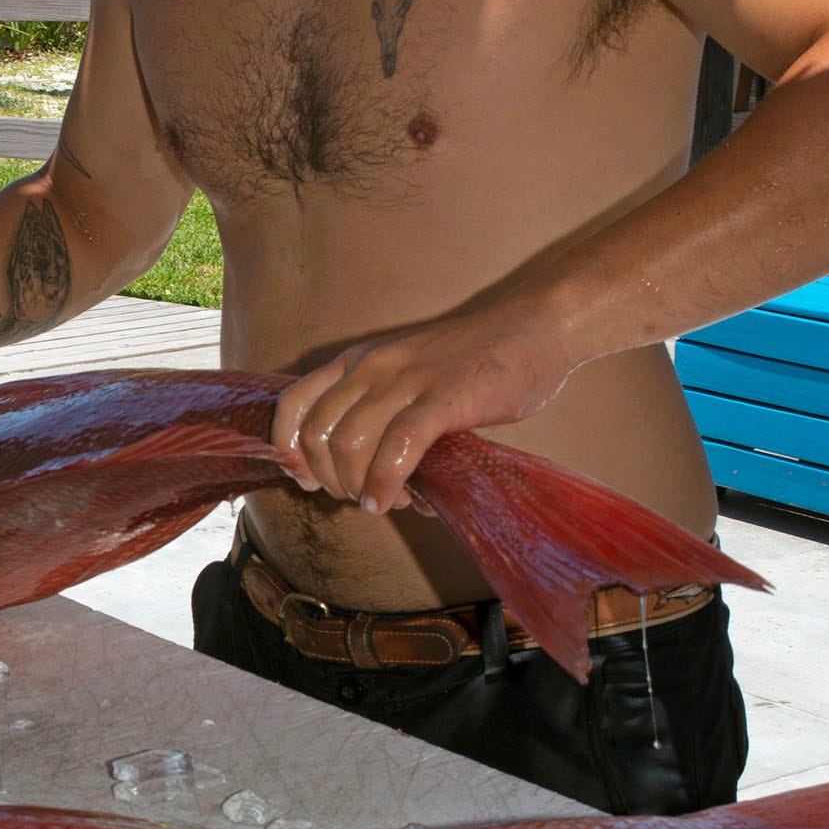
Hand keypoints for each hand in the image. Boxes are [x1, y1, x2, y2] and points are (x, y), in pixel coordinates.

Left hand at [271, 302, 575, 515]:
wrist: (538, 326)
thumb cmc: (477, 360)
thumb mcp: (410, 376)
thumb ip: (383, 416)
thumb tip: (367, 484)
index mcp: (358, 361)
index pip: (293, 406)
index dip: (290, 452)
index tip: (309, 482)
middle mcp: (372, 367)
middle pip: (317, 436)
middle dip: (330, 481)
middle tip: (363, 497)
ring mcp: (406, 379)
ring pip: (349, 444)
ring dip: (358, 487)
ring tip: (386, 502)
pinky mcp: (444, 396)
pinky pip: (398, 446)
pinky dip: (385, 482)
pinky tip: (394, 500)